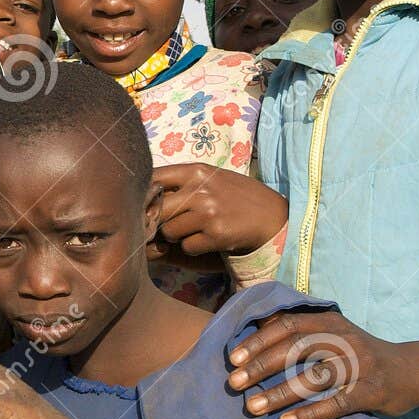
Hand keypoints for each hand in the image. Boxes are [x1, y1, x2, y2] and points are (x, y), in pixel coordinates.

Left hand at [152, 164, 287, 255]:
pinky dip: (193, 247)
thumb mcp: (211, 178)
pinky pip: (187, 247)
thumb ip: (182, 183)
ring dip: (177, 237)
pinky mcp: (216, 234)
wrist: (273, 216)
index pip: (154, 178)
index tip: (148, 205)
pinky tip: (209, 240)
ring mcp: (208, 212)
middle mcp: (200, 189)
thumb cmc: (237, 196)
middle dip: (160, 221)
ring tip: (195, 230)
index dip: (146, 195)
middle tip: (170, 224)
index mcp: (197, 171)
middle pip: (157, 210)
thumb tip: (146, 196)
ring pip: (169, 232)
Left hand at [226, 309, 418, 418]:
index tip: (233, 358)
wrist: (413, 371)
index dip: (259, 340)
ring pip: (314, 378)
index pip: (288, 325)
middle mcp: (344, 339)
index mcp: (329, 322)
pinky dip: (310, 414)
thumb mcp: (333, 333)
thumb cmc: (360, 353)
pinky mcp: (372, 392)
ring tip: (253, 406)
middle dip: (262, 365)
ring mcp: (360, 365)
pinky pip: (337, 404)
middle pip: (297, 348)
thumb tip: (253, 327)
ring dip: (280, 393)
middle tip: (234, 383)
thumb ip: (300, 330)